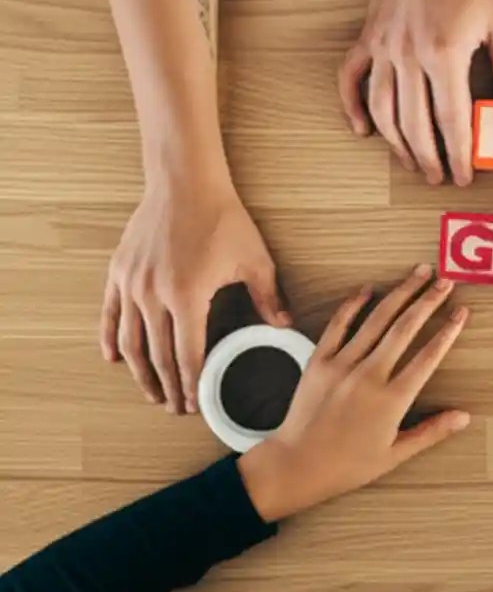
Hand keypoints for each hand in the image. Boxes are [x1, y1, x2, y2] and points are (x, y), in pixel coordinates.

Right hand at [101, 172, 287, 413]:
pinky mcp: (119, 272)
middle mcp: (153, 295)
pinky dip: (110, 339)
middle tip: (174, 408)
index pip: (187, 355)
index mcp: (188, 297)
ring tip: (150, 392)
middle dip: (166, 387)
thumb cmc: (223, 219)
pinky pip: (109, 314)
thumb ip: (267, 298)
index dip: (190, 385)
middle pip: (157, 355)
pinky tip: (113, 358)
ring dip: (139, 372)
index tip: (194, 405)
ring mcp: (132, 284)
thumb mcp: (255, 260)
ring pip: (130, 341)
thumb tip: (284, 327)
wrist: (186, 183)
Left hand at [237, 265, 471, 521]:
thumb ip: (432, 431)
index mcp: (392, 400)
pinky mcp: (319, 361)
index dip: (448, 331)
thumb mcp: (396, 454)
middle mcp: (369, 376)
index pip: (428, 357)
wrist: (297, 464)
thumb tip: (464, 416)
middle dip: (429, 301)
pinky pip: (338, 325)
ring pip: (377, 320)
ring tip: (419, 273)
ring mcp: (342, 365)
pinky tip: (368, 288)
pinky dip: (353, 304)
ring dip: (400, 293)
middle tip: (446, 281)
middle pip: (406, 328)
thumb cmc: (348, 465)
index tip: (461, 312)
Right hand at [339, 0, 492, 185]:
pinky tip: (362, 130)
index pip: (452, 121)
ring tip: (410, 163)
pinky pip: (351, 78)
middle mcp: (409, 57)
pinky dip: (352, 107)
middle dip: (428, 159)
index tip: (464, 176)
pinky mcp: (369, 38)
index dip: (459, 154)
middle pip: (415, 124)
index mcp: (444, 55)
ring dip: (395, 144)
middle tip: (439, 177)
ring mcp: (384, 49)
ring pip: (382, 110)